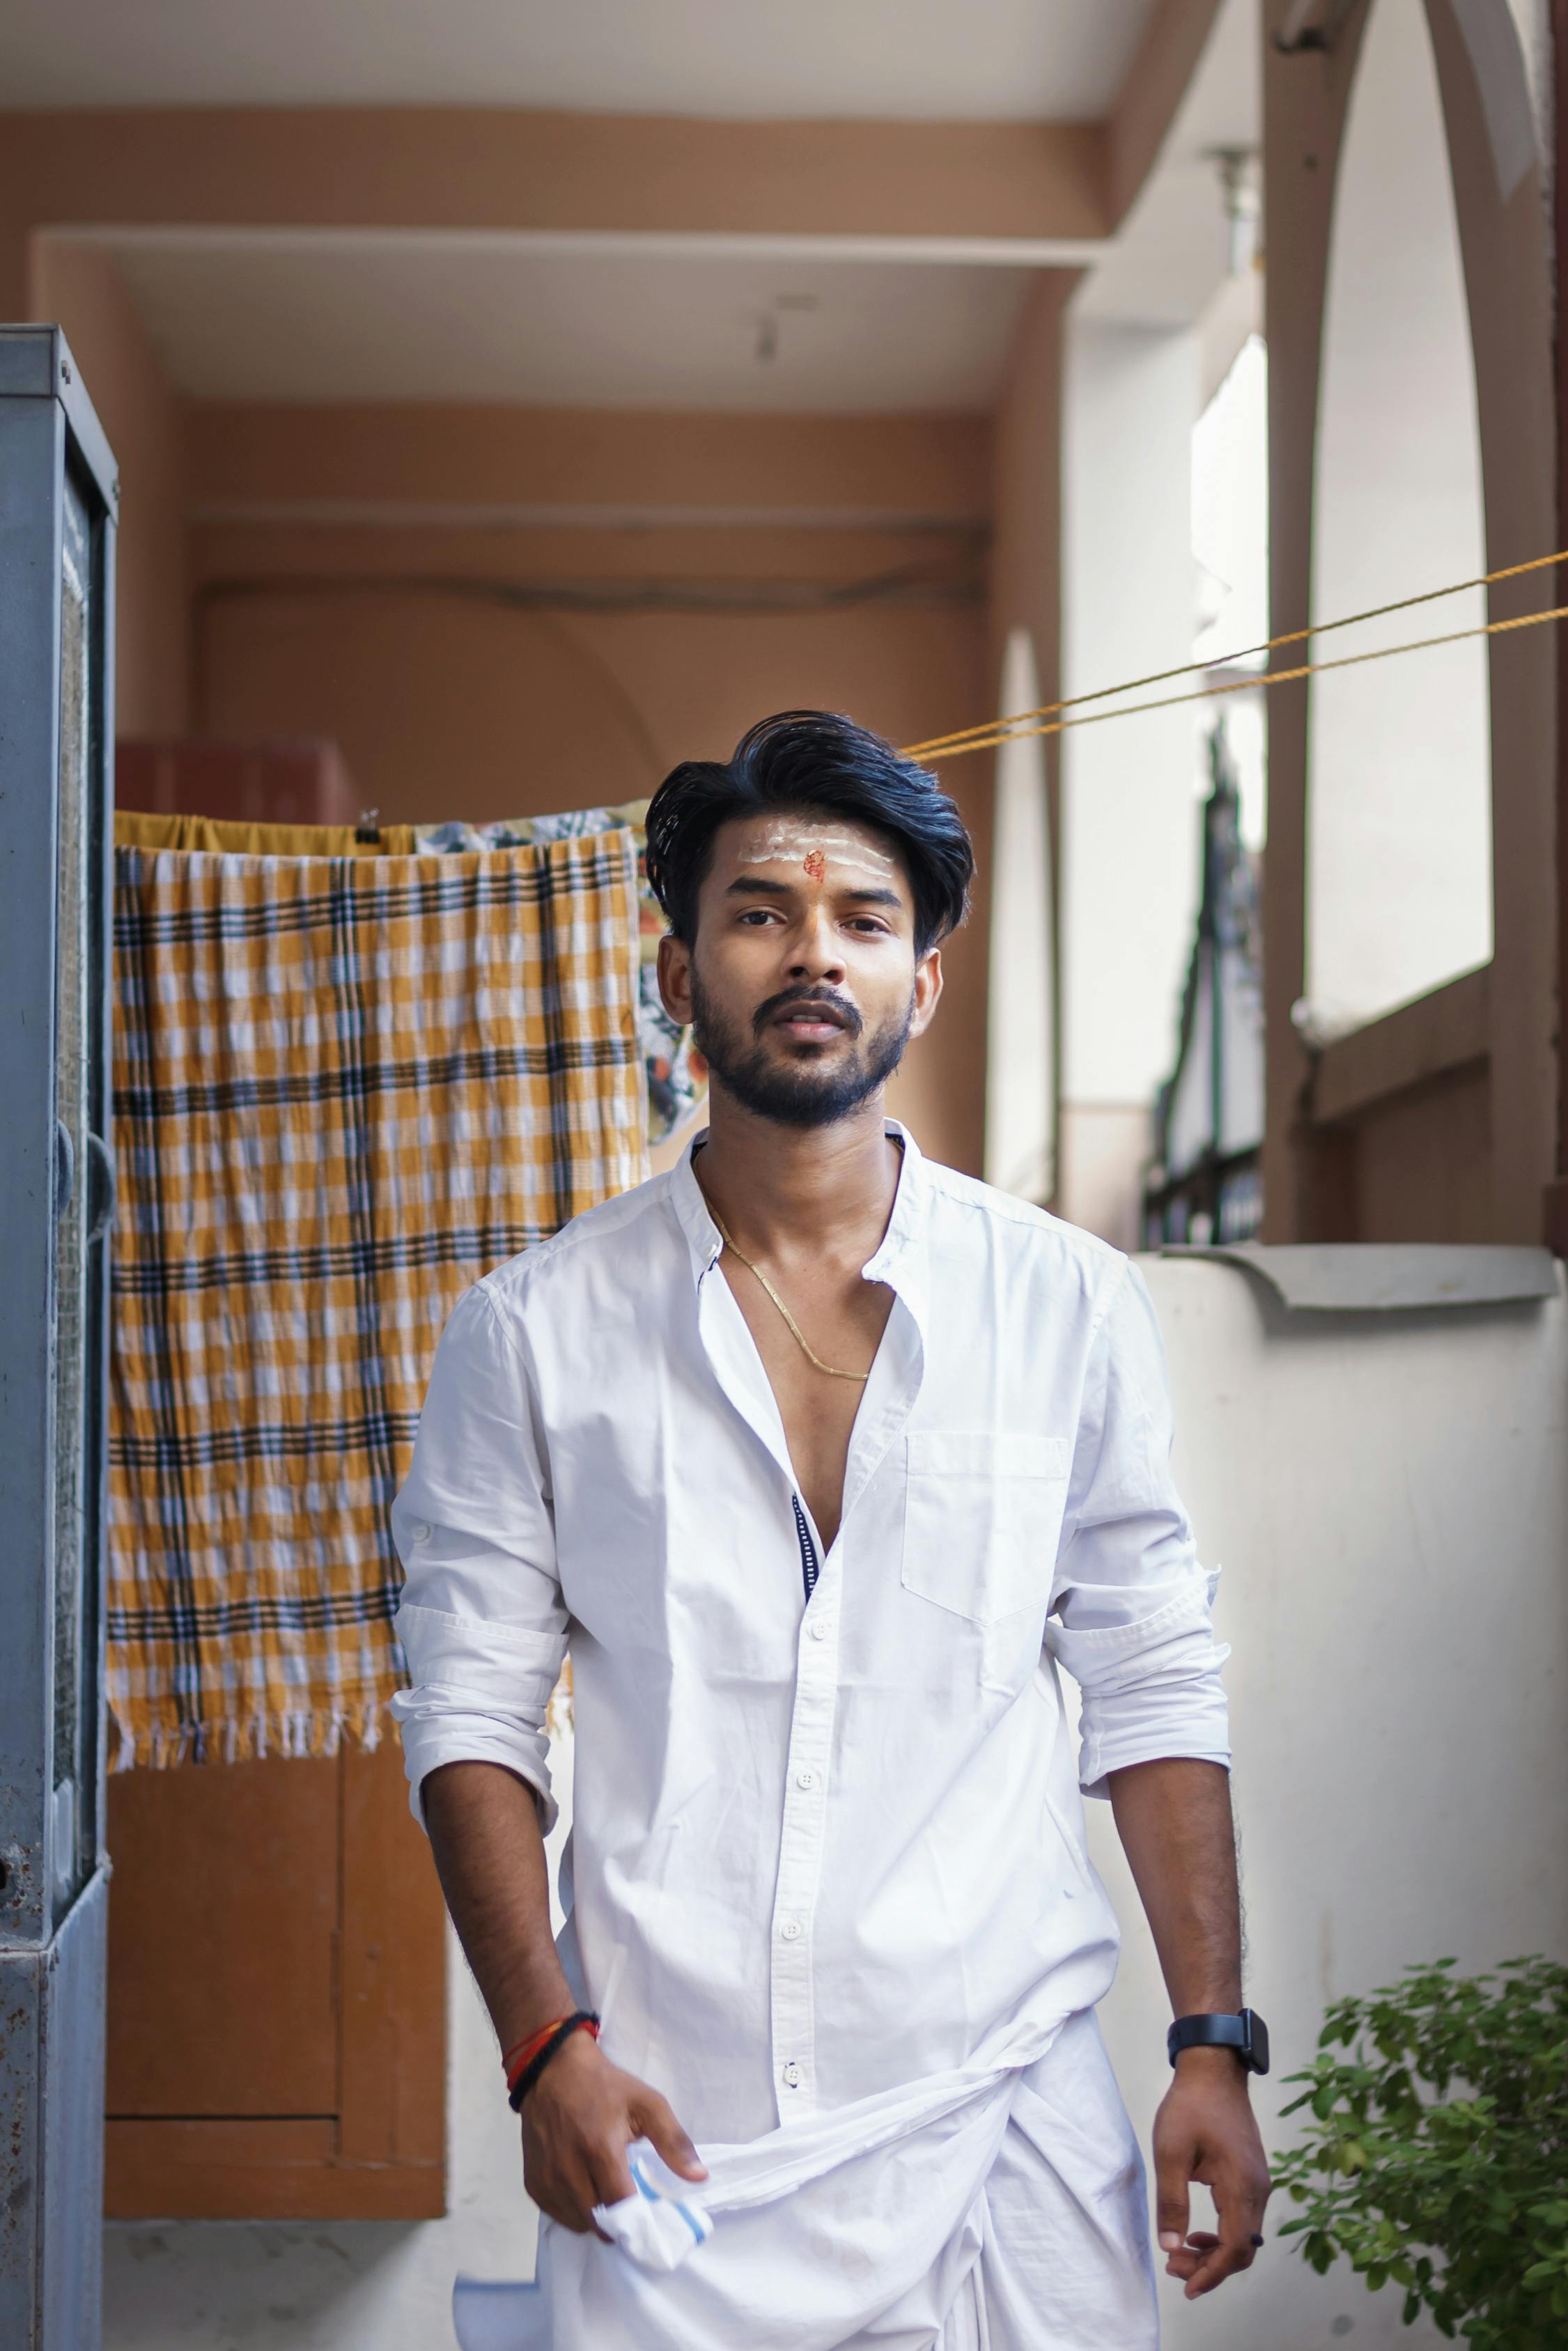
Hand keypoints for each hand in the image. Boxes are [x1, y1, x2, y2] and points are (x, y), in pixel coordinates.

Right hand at [520, 2030, 707, 2237]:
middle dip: (619, 2224)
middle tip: (631, 2208)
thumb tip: (699, 2178)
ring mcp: (547, 2179)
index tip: (651, 2219)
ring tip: (608, 2194)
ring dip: (597, 2219)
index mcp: (599, 2149)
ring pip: (578, 2223)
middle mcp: (568, 2170)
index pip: (621, 2208)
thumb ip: (674, 2141)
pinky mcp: (532, 2183)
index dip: (639, 2221)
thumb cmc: (605, 2087)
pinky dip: (575, 2212)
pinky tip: (586, 2189)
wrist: (552, 2070)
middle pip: (599, 2223)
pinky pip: (558, 2215)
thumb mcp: (647, 2103)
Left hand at [1152, 2047, 1271, 2297]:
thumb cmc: (1190, 2107)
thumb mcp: (1171, 2152)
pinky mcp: (1253, 2176)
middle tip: (1175, 2269)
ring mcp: (1259, 2182)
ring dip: (1216, 2253)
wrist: (1214, 2070)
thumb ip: (1172, 2202)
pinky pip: (1244, 2219)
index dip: (1211, 2274)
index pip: (1234, 2248)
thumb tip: (1171, 2247)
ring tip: (1182, 2255)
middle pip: (1243, 2249)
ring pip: (1245, 2236)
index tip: (1186, 2287)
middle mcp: (1258, 2189)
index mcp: (1241, 2186)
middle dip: (1211, 2268)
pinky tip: (1198, 2233)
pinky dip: (1223, 2235)